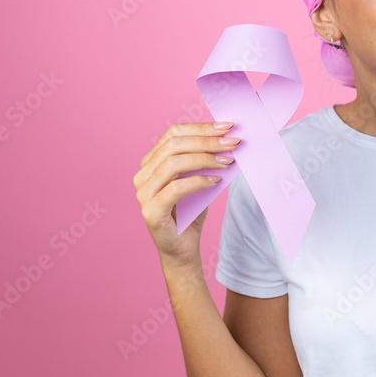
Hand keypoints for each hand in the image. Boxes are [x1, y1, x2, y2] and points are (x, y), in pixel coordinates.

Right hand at [133, 122, 239, 268]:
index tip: (227, 127)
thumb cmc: (191, 213)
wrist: (183, 250)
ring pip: (173, 163)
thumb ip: (205, 161)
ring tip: (227, 161)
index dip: (201, 128)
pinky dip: (198, 181)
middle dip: (207, 141)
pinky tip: (216, 181)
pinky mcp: (151, 210)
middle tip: (233, 143)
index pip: (173, 134)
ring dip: (205, 159)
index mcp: (151, 163)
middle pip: (174, 145)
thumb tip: (228, 139)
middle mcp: (142, 175)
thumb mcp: (199, 181)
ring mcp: (143, 193)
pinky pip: (176, 188)